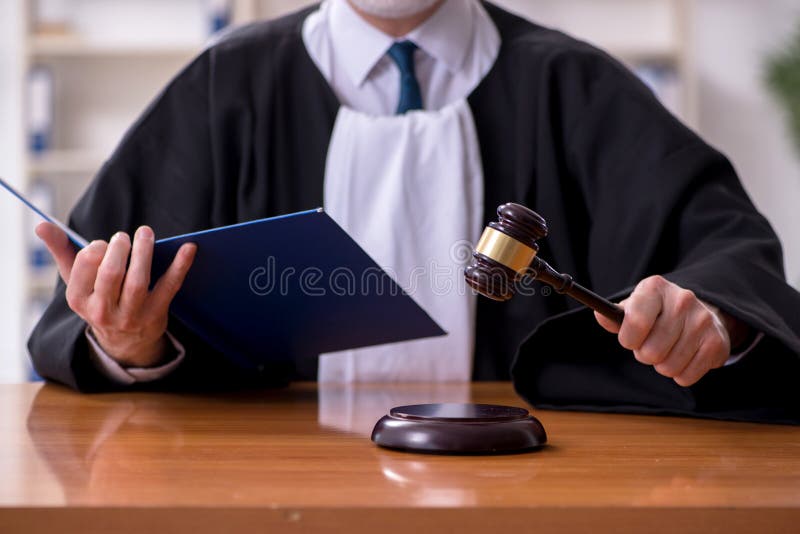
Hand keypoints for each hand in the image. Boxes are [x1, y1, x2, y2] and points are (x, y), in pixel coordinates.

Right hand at [36, 222, 196, 367]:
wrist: (124, 340)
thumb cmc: (98, 298)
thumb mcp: (77, 281)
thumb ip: (61, 251)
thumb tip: (41, 225)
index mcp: (79, 300)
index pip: (84, 270)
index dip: (94, 250)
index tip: (102, 243)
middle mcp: (103, 311)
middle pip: (111, 275)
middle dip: (118, 250)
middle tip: (124, 236)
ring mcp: (131, 315)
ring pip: (137, 282)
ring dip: (143, 253)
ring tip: (145, 233)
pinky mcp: (156, 314)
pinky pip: (169, 287)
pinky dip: (180, 265)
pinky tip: (189, 247)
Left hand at [594, 275, 735, 386]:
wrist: (699, 313)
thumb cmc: (656, 313)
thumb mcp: (634, 308)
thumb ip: (614, 316)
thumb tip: (600, 315)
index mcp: (655, 288)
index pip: (635, 321)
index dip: (628, 339)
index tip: (630, 340)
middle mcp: (682, 300)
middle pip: (651, 351)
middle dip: (645, 354)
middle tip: (650, 346)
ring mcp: (703, 320)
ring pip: (668, 367)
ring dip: (662, 366)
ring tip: (667, 351)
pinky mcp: (717, 342)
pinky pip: (686, 376)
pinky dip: (680, 374)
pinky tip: (683, 357)